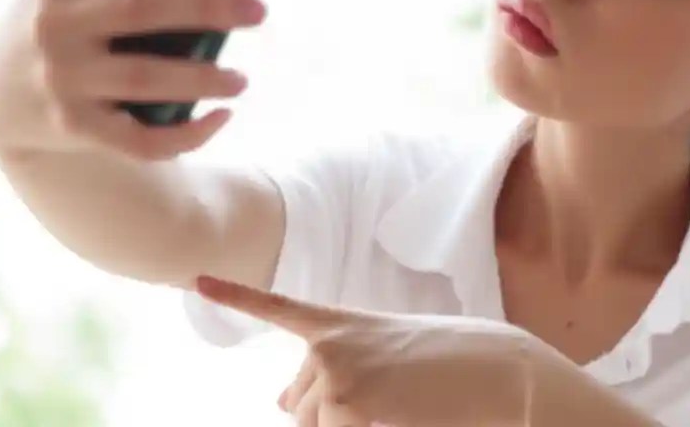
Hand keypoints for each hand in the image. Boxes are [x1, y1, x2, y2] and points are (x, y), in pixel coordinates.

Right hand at [0, 0, 264, 159]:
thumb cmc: (65, 22)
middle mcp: (56, 23)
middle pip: (145, 9)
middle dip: (208, 7)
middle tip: (260, 9)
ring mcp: (61, 78)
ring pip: (146, 79)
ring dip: (203, 78)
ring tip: (243, 79)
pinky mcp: (72, 127)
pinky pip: (141, 138)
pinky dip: (187, 133)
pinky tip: (221, 118)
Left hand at [195, 275, 544, 426]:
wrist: (492, 367)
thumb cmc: (445, 366)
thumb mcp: (382, 358)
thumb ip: (333, 370)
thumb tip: (280, 404)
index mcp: (341, 323)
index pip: (280, 309)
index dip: (235, 295)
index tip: (197, 278)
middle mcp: (329, 343)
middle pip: (300, 405)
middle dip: (332, 414)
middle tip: (385, 401)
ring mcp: (335, 369)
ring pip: (313, 425)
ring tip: (394, 408)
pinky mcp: (348, 398)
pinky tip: (358, 394)